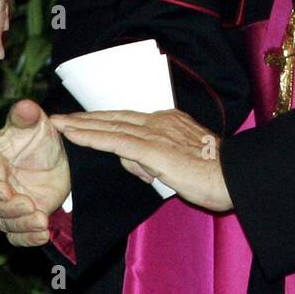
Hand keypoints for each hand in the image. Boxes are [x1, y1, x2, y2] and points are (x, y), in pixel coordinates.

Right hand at [0, 99, 70, 246]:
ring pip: (2, 223)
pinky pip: (16, 236)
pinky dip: (28, 238)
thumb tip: (25, 106)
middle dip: (7, 208)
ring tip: (41, 220)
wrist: (57, 158)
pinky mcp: (19, 219)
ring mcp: (5, 205)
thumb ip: (26, 116)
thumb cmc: (38, 136)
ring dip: (20, 225)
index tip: (4, 190)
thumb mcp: (35, 123)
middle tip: (28, 204)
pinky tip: (44, 233)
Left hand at [51, 109, 231, 211]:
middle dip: (85, 117)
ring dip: (81, 125)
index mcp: (167, 123)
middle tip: (60, 117)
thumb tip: (135, 165)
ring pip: (110, 125)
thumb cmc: (215, 176)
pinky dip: (92, 136)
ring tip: (59, 124)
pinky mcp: (152, 148)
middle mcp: (159, 121)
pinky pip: (115, 140)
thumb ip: (155, 162)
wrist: (235, 176)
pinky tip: (74, 135)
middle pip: (114, 117)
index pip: (127, 120)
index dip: (102, 119)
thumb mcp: (179, 165)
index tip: (82, 119)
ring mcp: (155, 132)